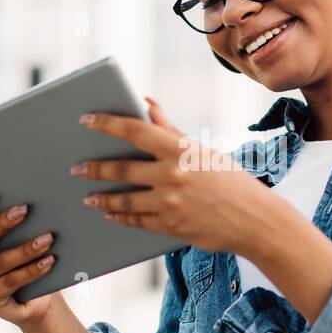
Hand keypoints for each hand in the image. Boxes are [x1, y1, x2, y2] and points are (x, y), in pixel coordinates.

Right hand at [0, 193, 60, 327]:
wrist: (31, 301)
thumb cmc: (21, 262)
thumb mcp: (11, 241)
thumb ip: (7, 222)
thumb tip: (21, 199)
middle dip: (2, 223)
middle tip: (24, 210)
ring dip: (25, 249)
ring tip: (47, 238)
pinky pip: (11, 282)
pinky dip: (32, 270)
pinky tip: (48, 261)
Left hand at [70, 96, 275, 257]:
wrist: (255, 220)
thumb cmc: (230, 180)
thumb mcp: (203, 151)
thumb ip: (170, 131)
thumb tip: (148, 105)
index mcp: (180, 150)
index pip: (135, 131)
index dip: (107, 123)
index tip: (86, 119)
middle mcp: (172, 176)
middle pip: (122, 170)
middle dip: (95, 169)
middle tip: (76, 169)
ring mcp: (170, 204)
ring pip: (124, 200)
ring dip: (102, 198)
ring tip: (88, 197)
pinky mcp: (171, 227)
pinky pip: (137, 222)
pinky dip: (120, 218)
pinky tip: (110, 214)